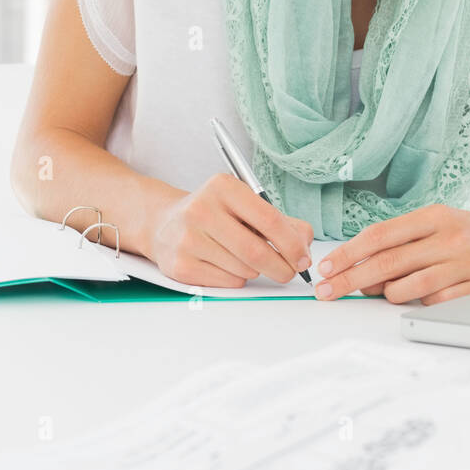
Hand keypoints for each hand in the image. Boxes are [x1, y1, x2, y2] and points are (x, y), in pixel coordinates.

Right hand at [145, 174, 313, 288]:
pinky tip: (227, 264)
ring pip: (244, 269)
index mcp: (223, 187)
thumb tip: (305, 244)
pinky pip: (228, 282)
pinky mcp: (181, 265)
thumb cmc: (214, 214)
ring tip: (248, 259)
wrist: (163, 224)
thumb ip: (280, 221)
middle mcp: (202, 209)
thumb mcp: (245, 205)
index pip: (269, 220)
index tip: (303, 258)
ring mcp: (188, 238)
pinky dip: (238, 278)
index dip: (292, 244)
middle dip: (282, 267)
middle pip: (257, 251)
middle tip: (290, 272)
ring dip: (257, 271)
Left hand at [313, 203, 469, 305]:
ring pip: (408, 287)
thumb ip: (402, 239)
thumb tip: (360, 265)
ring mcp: (464, 263)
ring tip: (382, 292)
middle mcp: (447, 238)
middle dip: (350, 279)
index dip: (349, 253)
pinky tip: (417, 297)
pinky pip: (435, 302)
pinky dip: (419, 303)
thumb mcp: (437, 221)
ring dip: (386, 294)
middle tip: (327, 291)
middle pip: (387, 262)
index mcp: (433, 216)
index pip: (380, 235)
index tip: (327, 267)